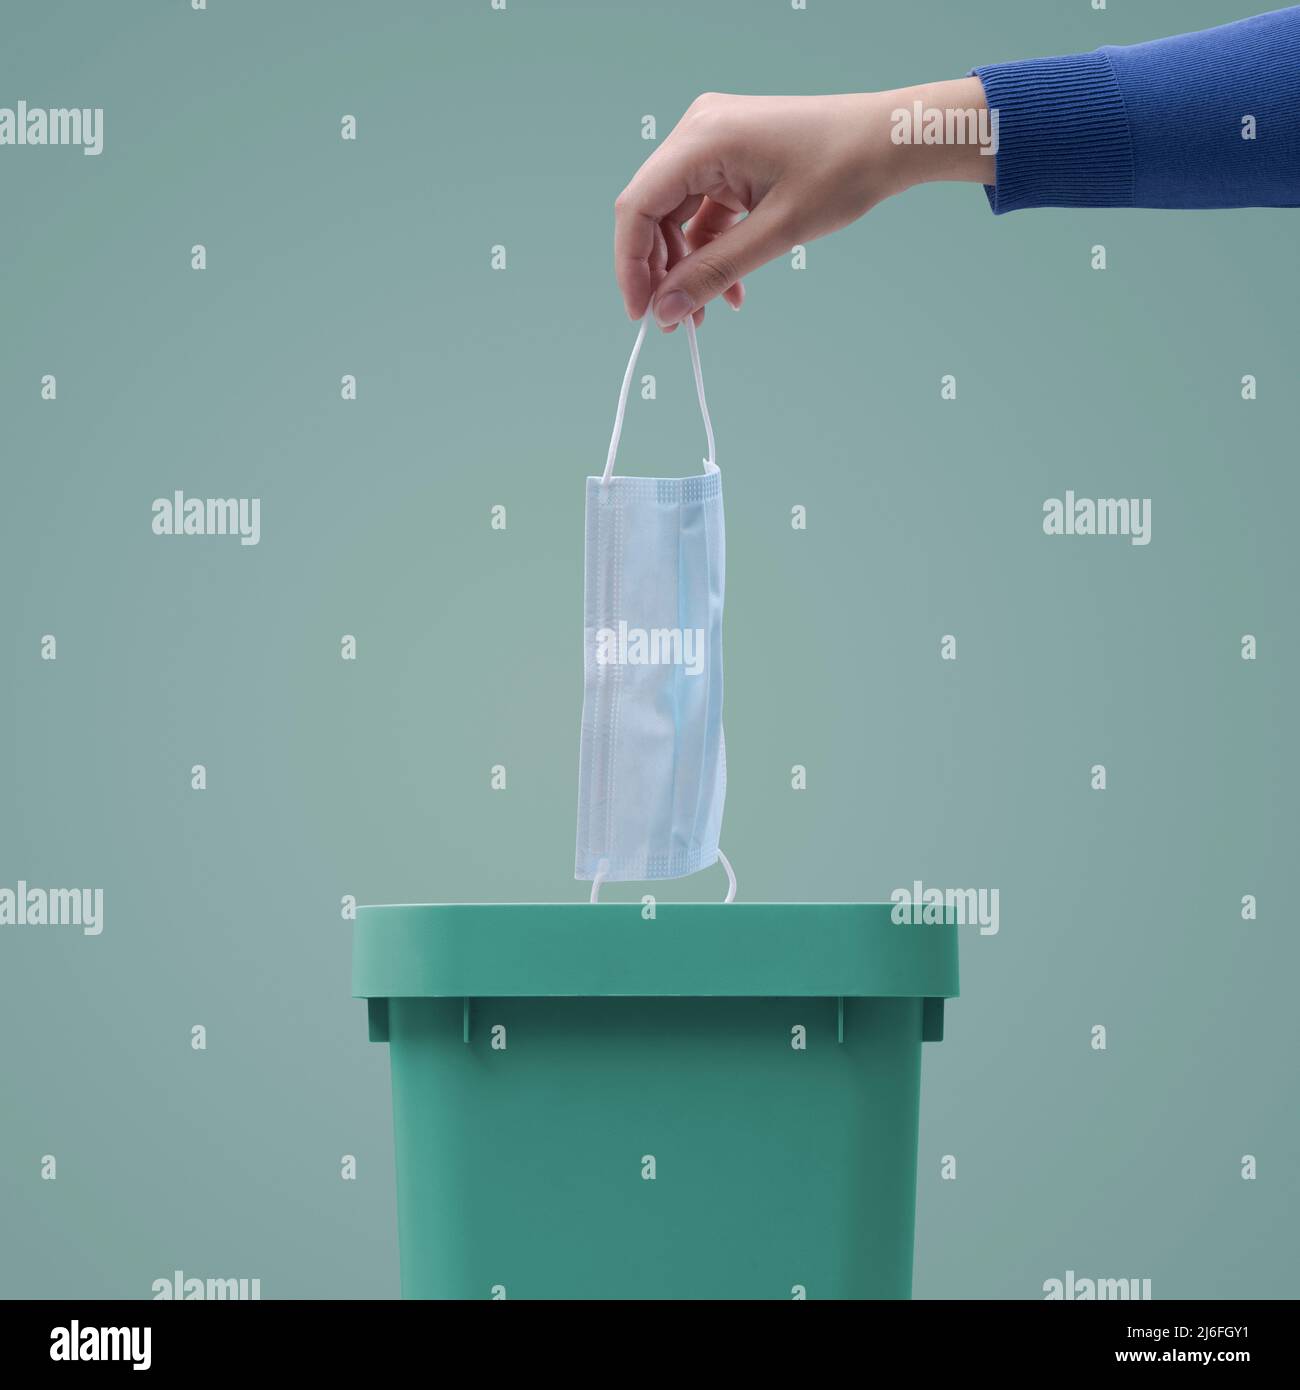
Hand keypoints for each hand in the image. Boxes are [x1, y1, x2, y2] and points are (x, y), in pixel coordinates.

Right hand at [614, 79, 991, 328]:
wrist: (887, 141)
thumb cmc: (842, 171)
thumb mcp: (776, 233)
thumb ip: (714, 273)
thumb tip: (666, 310)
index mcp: (702, 138)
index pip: (638, 207)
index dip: (631, 266)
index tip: (642, 313)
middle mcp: (698, 132)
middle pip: (651, 211)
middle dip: (660, 271)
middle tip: (674, 321)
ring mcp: (713, 142)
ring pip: (676, 216)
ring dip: (687, 267)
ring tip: (706, 313)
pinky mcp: (729, 157)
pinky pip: (703, 210)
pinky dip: (711, 249)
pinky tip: (733, 289)